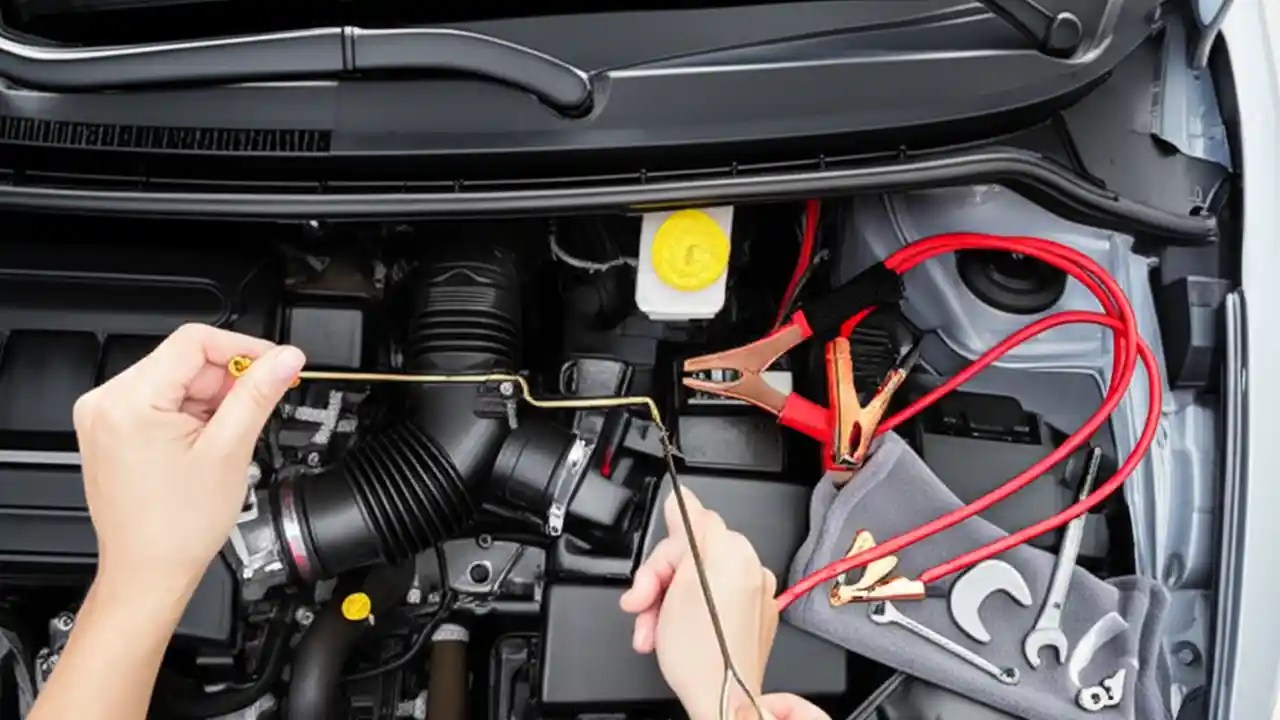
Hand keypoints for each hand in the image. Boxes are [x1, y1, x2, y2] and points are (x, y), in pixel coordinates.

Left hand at [73, 324, 305, 595]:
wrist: (148, 571)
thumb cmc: (176, 527)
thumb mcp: (230, 450)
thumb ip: (258, 394)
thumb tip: (285, 358)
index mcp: (129, 402)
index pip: (194, 341)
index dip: (244, 349)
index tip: (274, 364)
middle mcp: (106, 403)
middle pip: (185, 361)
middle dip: (228, 382)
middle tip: (259, 408)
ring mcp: (104, 417)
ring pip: (176, 381)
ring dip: (212, 400)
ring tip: (226, 440)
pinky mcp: (110, 430)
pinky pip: (160, 401)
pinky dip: (191, 414)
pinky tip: (206, 444)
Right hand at [620, 489, 780, 719]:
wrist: (722, 700)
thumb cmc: (699, 653)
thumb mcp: (675, 586)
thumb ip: (683, 534)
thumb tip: (683, 501)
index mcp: (734, 553)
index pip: (696, 521)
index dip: (668, 539)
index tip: (660, 537)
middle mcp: (751, 568)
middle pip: (692, 554)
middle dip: (660, 580)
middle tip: (642, 604)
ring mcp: (756, 594)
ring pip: (698, 580)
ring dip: (667, 601)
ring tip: (651, 630)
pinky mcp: (754, 616)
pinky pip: (715, 599)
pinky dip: (689, 611)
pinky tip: (670, 633)